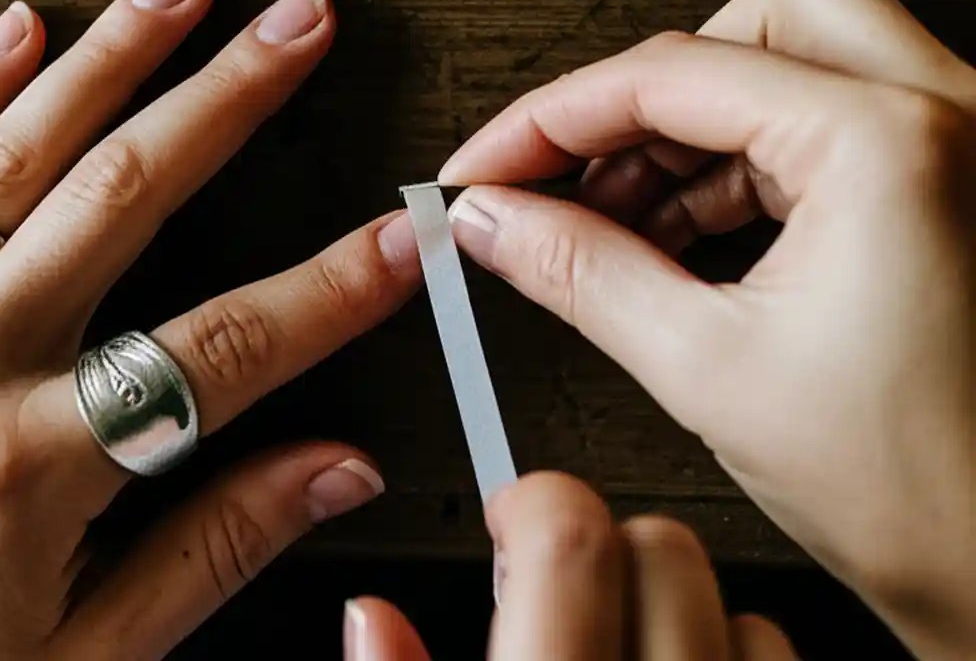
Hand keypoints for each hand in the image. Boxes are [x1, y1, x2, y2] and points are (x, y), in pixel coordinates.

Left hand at [0, 0, 419, 659]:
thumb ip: (218, 548)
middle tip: (297, 29)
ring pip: (13, 161)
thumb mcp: (88, 657)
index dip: (328, 292)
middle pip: (123, 202)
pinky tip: (18, 37)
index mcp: (25, 471)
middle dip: (228, 101)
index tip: (395, 243)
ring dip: (108, 61)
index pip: (221, 350)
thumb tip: (332, 471)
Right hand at [345, 473, 796, 659]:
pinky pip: (778, 644)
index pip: (567, 539)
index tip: (522, 505)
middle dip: (604, 542)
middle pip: (655, 546)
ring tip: (634, 624)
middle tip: (572, 571)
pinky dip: (739, 637)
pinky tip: (700, 660)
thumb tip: (367, 616)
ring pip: (729, 590)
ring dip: (673, 597)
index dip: (533, 500)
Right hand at [438, 0, 975, 658]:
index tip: (486, 165)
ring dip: (682, 138)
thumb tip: (495, 221)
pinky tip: (672, 239)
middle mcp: (943, 118)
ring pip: (786, 70)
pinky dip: (734, 169)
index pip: (671, 75)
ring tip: (606, 225)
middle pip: (751, 23)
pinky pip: (819, 129)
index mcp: (886, 144)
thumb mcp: (706, 368)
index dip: (548, 120)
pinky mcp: (942, 189)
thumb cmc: (922, 491)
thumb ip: (579, 272)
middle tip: (562, 170)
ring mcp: (954, 148)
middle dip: (642, 95)